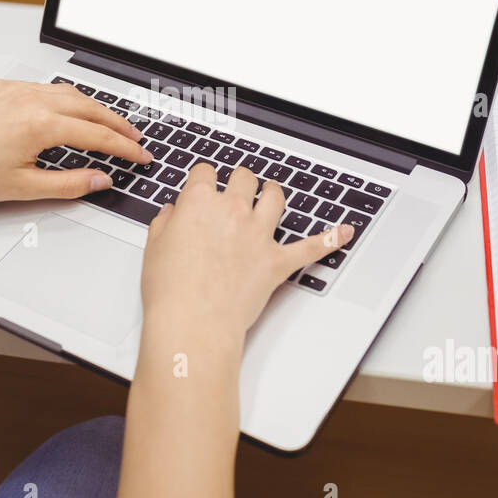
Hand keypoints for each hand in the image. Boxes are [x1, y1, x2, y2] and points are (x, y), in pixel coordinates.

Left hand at [0, 79, 151, 202]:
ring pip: (68, 92)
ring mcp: (16, 91)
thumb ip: (70, 183)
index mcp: (40, 125)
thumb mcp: (24, 188)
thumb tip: (101, 179)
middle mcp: (31, 100)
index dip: (124, 148)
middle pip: (90, 107)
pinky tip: (68, 111)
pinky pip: (43, 88)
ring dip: (93, 108)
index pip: (97, 135)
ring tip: (108, 124)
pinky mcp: (2, 88)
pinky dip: (64, 99)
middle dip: (117, 123)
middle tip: (134, 138)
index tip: (140, 155)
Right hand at [140, 163, 351, 347]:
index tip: (203, 184)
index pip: (205, 174)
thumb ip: (165, 224)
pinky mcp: (277, 261)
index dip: (204, 179)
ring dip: (274, 193)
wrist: (193, 323)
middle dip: (241, 181)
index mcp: (199, 203)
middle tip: (238, 187)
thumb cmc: (170, 291)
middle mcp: (233, 211)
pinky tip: (344, 232)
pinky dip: (330, 239)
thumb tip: (172, 214)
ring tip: (273, 193)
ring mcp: (258, 235)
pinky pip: (311, 247)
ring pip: (275, 199)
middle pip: (245, 179)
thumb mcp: (154, 248)